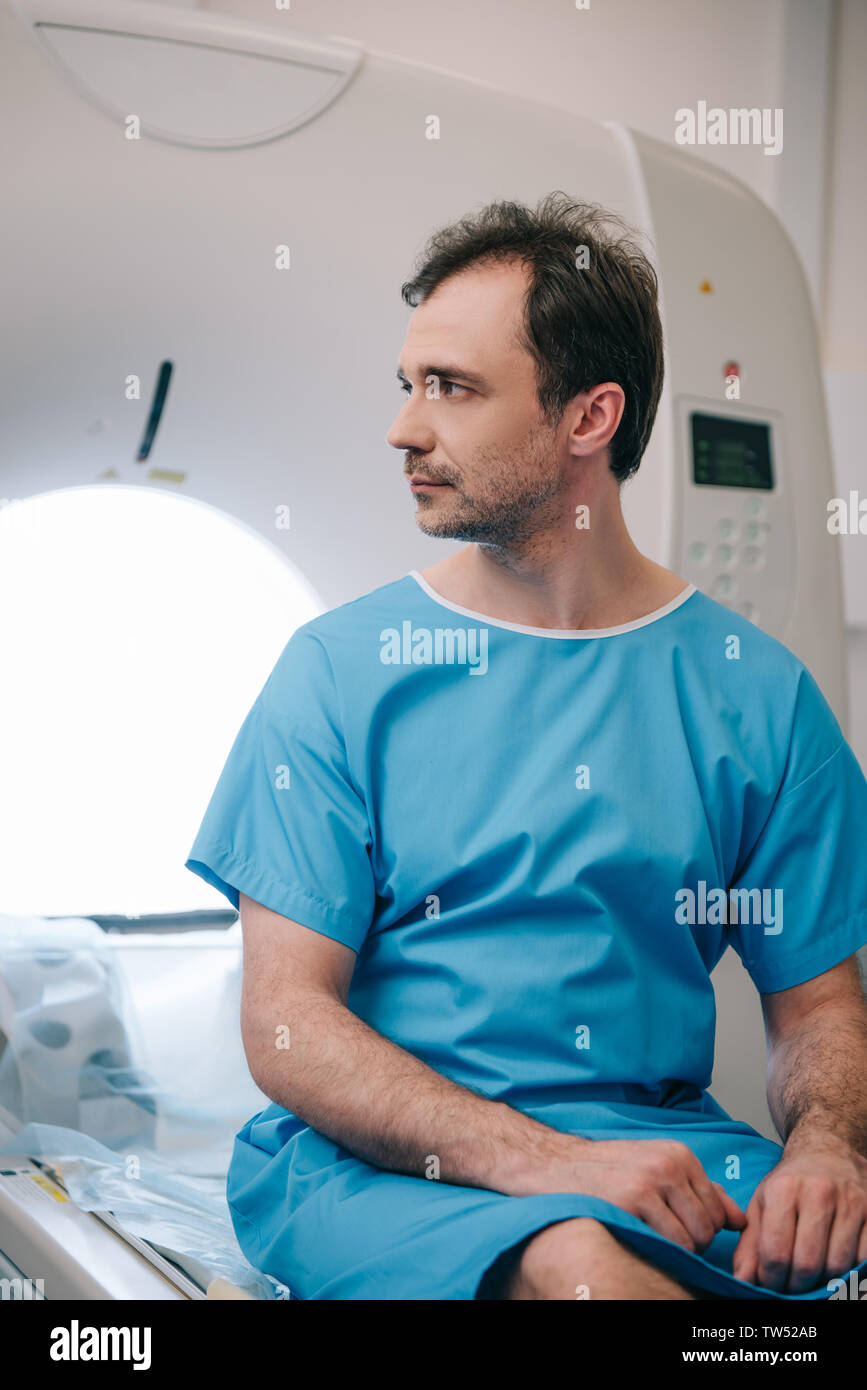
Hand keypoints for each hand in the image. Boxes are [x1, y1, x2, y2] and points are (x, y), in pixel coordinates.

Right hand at [519, 1137, 745, 1253]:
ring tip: (648, 1241)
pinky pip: (670, 1243)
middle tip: (661, 1242)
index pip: (717, 1210)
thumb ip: (698, 1190)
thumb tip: (739, 1218)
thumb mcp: (653, 1169)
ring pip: (693, 1239)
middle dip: (691, 1245)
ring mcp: (652, 1179)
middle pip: (708, 1227)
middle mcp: (670, 1163)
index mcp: (678, 1154)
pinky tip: (635, 1237)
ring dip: (676, 1252)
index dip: (701, 1231)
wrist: (550, 1164)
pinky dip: (659, 1251)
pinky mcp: (633, 1198)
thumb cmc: (602, 1172)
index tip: (677, 1233)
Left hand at [732, 1133, 866, 1292]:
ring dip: (823, 1279)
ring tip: (812, 1273)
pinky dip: (848, 1269)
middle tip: (791, 1284)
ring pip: (837, 1265)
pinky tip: (833, 1259)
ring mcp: (850, 1201)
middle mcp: (818, 1192)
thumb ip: (750, 1243)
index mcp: (784, 1189)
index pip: (775, 1252)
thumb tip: (743, 1280)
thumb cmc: (791, 1182)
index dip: (771, 1279)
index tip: (770, 1283)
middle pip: (808, 1263)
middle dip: (797, 1284)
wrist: (827, 1150)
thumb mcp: (762, 1204)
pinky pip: (862, 1257)